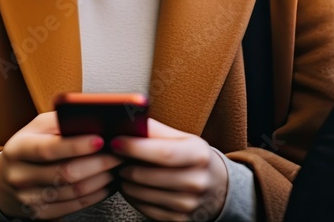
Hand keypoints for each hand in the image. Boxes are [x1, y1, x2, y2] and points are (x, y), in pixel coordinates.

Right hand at [0, 111, 120, 218]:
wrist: (6, 179)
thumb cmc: (29, 146)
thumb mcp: (37, 128)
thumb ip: (60, 121)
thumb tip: (92, 119)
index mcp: (18, 148)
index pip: (49, 149)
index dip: (77, 145)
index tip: (101, 140)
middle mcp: (20, 176)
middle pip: (65, 173)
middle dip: (98, 163)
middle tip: (118, 154)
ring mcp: (29, 198)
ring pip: (74, 192)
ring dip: (101, 179)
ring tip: (116, 167)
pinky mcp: (41, 214)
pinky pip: (74, 206)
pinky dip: (96, 195)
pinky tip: (106, 184)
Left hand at [112, 118, 228, 220]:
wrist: (219, 187)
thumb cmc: (194, 157)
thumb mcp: (184, 138)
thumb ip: (157, 130)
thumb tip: (129, 121)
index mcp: (198, 155)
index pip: (162, 152)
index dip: (135, 147)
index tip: (115, 142)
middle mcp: (196, 182)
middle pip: (148, 176)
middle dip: (125, 166)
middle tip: (114, 158)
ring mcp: (188, 204)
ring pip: (143, 194)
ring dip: (125, 182)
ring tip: (122, 170)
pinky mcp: (179, 220)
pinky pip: (145, 209)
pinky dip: (133, 197)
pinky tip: (132, 186)